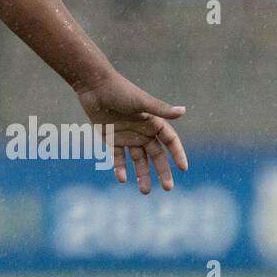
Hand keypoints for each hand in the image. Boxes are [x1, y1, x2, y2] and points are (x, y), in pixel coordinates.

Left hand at [74, 72, 187, 193]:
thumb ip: (161, 109)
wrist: (93, 85)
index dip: (177, 154)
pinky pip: (117, 157)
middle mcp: (142, 130)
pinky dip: (119, 168)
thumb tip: (183, 111)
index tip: (183, 169)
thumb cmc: (119, 90)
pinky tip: (121, 179)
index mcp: (152, 121)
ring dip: (142, 175)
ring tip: (145, 191)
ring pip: (137, 160)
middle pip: (156, 155)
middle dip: (162, 171)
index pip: (170, 141)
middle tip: (168, 188)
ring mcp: (127, 135)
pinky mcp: (111, 138)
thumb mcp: (141, 102)